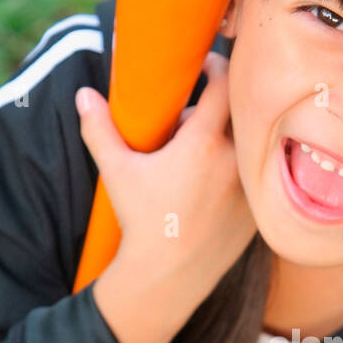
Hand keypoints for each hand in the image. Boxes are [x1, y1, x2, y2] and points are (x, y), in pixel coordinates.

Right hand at [75, 52, 255, 291]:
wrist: (167, 277)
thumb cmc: (140, 221)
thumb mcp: (117, 173)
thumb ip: (100, 130)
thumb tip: (83, 95)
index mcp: (204, 143)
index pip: (225, 83)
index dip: (216, 66)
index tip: (203, 66)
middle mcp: (235, 161)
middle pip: (239, 110)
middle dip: (221, 103)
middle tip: (199, 106)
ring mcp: (252, 187)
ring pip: (248, 143)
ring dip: (230, 137)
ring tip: (201, 149)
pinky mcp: (259, 210)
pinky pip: (254, 175)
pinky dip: (239, 169)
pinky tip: (215, 181)